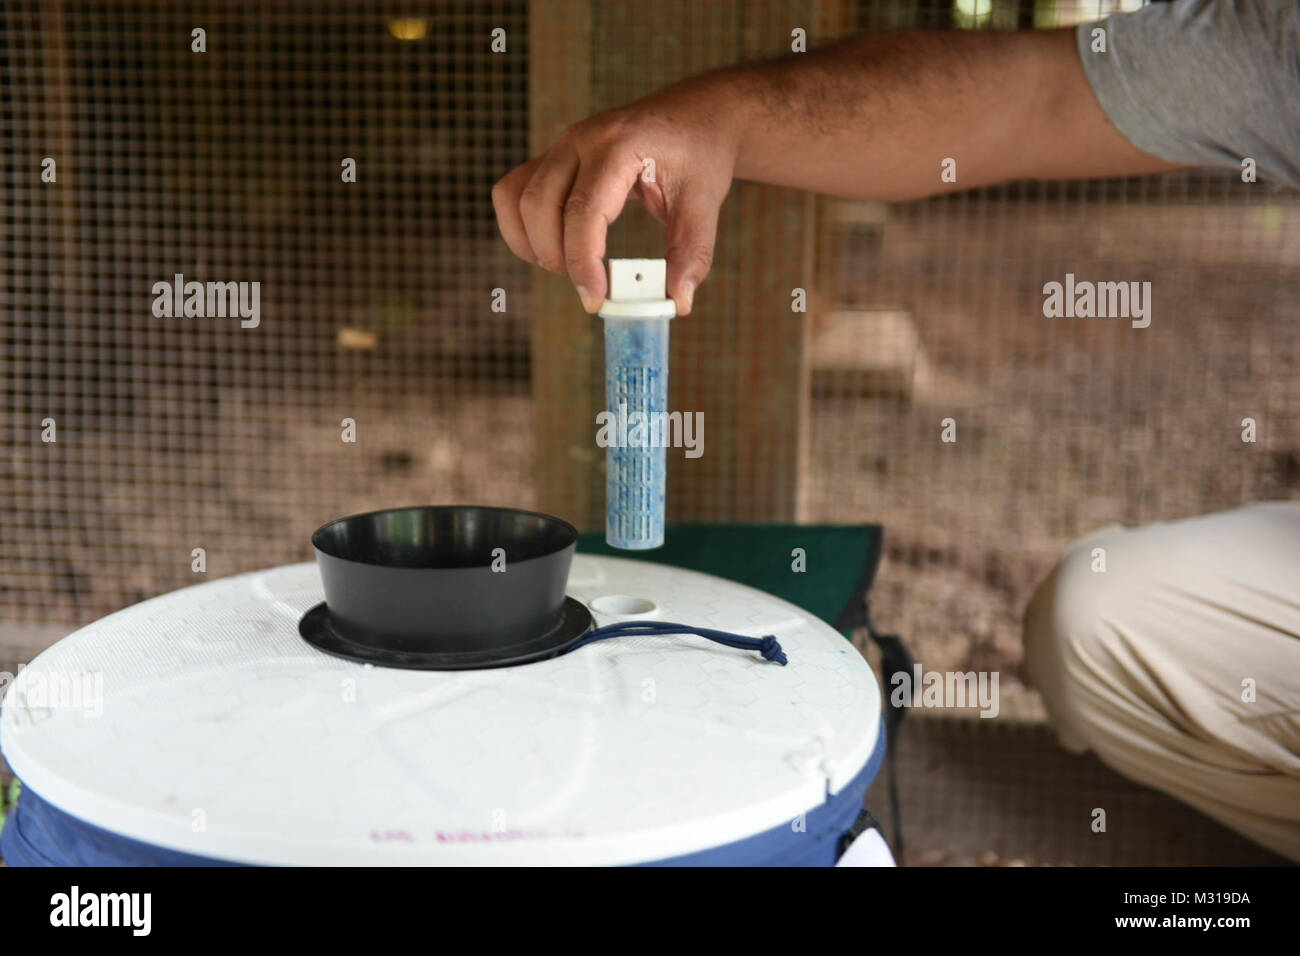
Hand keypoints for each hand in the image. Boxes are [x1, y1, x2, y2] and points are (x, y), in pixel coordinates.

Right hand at [491, 80, 740, 314]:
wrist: (698, 113)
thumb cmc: (700, 152)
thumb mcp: (704, 203)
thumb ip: (690, 254)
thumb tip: (676, 303)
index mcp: (618, 146)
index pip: (582, 210)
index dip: (582, 262)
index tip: (594, 300)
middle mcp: (580, 140)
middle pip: (538, 205)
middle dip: (556, 257)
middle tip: (590, 286)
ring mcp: (562, 146)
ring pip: (516, 197)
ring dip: (532, 242)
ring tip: (569, 266)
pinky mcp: (555, 157)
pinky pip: (514, 190)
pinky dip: (521, 226)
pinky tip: (553, 246)